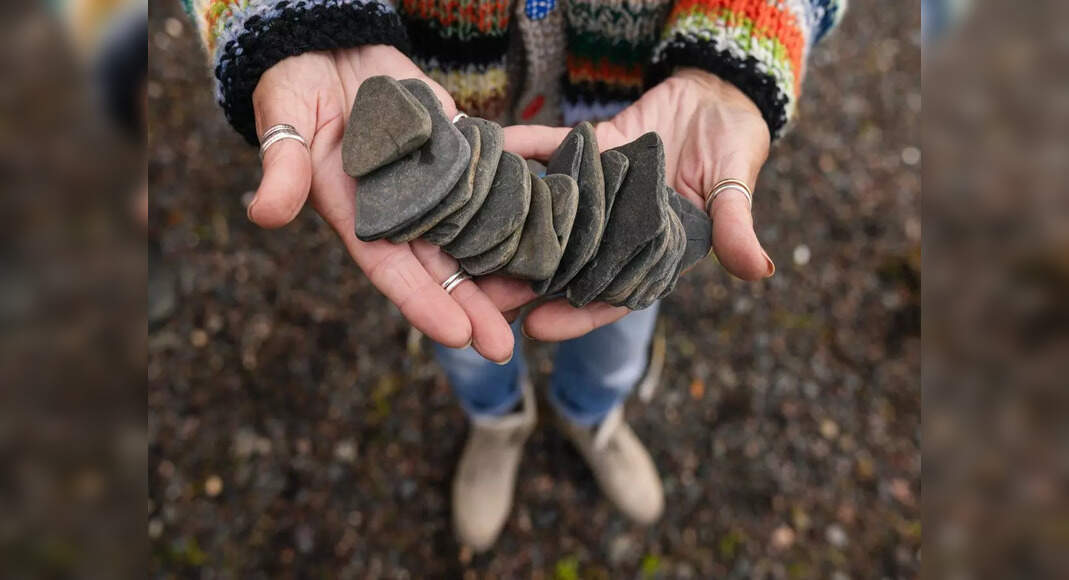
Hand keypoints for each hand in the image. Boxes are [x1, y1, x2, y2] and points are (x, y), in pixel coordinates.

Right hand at [249, 46, 515, 361]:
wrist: (329, 49)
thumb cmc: (296, 87)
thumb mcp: (284, 121)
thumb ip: (283, 169)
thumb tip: (264, 214)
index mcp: (358, 216)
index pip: (392, 270)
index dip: (423, 303)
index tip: (456, 336)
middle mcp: (402, 211)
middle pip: (440, 267)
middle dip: (472, 307)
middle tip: (504, 348)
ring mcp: (436, 185)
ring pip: (475, 233)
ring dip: (504, 265)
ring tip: (541, 296)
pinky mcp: (460, 152)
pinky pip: (496, 178)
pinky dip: (522, 196)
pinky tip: (555, 220)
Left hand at [504, 68, 775, 340]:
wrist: (719, 94)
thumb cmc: (734, 144)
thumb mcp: (736, 186)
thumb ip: (735, 227)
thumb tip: (758, 270)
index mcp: (652, 249)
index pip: (611, 292)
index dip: (576, 314)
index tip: (537, 329)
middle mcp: (616, 227)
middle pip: (566, 263)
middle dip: (526, 283)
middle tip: (481, 299)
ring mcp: (596, 191)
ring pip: (550, 215)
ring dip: (513, 227)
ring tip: (468, 243)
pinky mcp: (584, 153)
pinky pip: (550, 153)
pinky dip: (524, 152)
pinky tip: (490, 155)